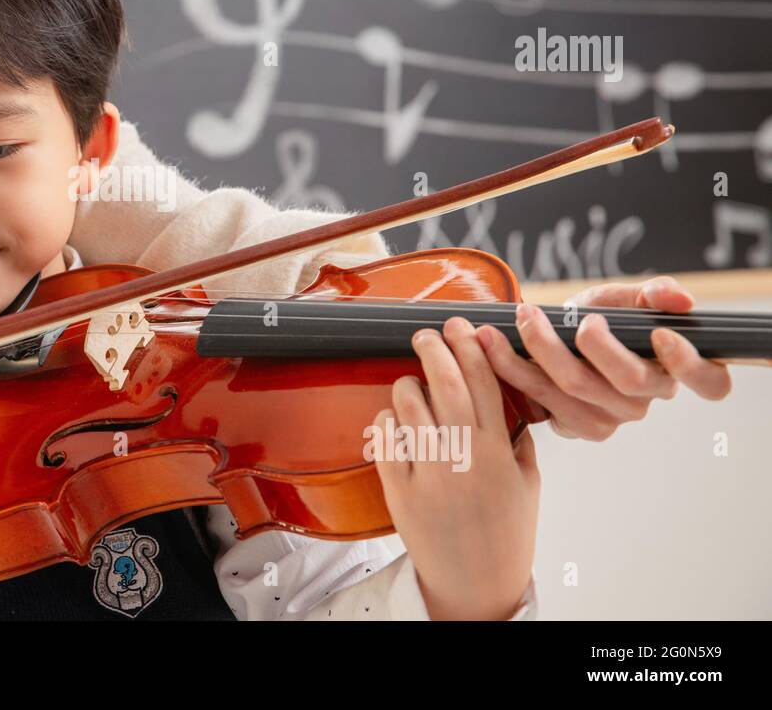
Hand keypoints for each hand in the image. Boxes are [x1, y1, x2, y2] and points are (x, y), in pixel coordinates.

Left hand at [372, 317, 539, 620]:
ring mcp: (431, 475)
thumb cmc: (504, 532)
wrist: (476, 586)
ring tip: (410, 383)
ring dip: (407, 385)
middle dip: (434, 349)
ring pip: (409, 407)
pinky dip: (386, 422)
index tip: (462, 326)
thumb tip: (505, 391)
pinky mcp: (401, 492)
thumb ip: (517, 437)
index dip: (471, 347)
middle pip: (446, 385)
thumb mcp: (527, 483)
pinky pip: (385, 441)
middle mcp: (466, 458)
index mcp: (500, 452)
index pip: (486, 383)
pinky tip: (394, 421)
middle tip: (426, 334)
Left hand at [476, 275, 732, 440]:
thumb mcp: (622, 298)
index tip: (661, 334)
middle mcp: (647, 397)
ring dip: (539, 349)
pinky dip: (514, 368)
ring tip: (519, 317)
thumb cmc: (595, 316)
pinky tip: (495, 345)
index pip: (709, 381)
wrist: (550, 335)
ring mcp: (613, 417)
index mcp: (673, 367)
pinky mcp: (577, 426)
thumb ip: (650, 293)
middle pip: (627, 380)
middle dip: (594, 345)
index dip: (689, 364)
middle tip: (578, 317)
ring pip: (576, 388)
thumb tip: (681, 297)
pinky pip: (544, 401)